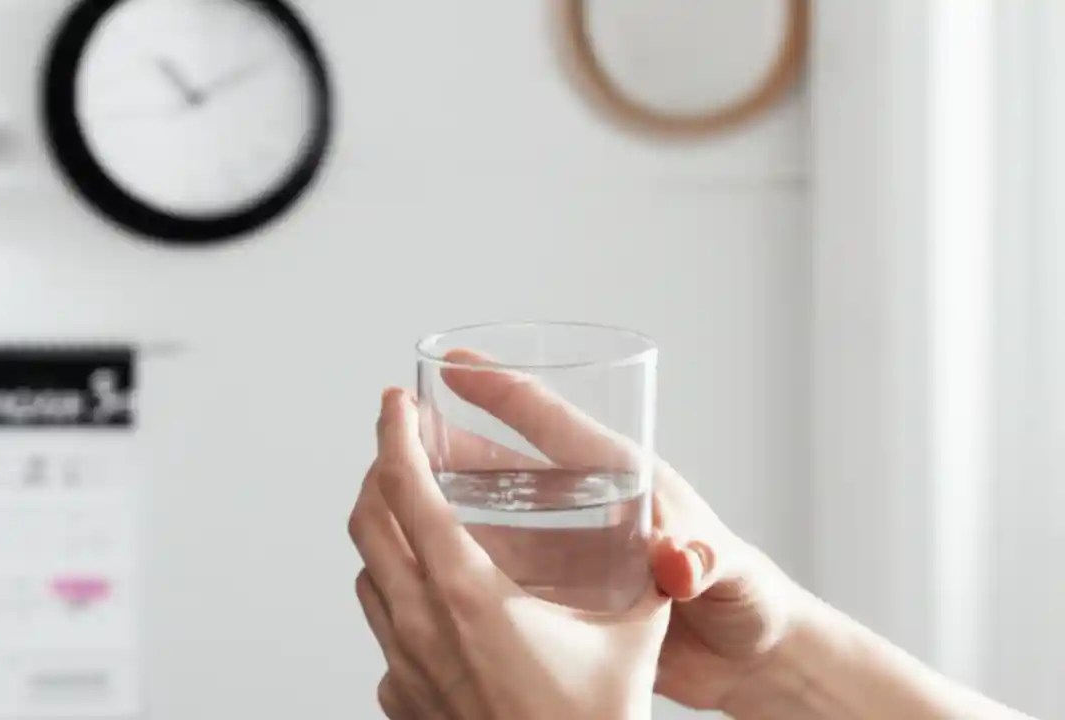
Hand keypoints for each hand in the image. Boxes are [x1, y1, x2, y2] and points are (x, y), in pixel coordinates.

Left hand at [349, 388, 669, 719]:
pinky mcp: (402, 698)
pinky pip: (382, 629)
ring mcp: (402, 665)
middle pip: (367, 522)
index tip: (394, 404)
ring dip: (385, 535)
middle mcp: (419, 623)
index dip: (395, 435)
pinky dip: (396, 597)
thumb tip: (672, 540)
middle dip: (381, 472)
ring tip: (418, 517)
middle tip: (406, 449)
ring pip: (368, 576)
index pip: (407, 490)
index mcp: (466, 592)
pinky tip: (435, 601)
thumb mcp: (632, 640)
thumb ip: (649, 580)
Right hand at [417, 349, 805, 714]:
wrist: (757, 660)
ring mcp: (579, 551)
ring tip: (402, 480)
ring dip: (454, 494)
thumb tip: (678, 561)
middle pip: (512, 463)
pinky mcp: (571, 594)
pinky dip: (471, 555)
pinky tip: (437, 554)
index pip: (555, 423)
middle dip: (458, 441)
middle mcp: (595, 508)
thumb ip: (705, 561)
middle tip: (405, 422)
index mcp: (630, 482)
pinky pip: (508, 566)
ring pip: (500, 514)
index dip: (502, 391)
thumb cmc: (755, 602)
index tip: (453, 365)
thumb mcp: (734, 573)